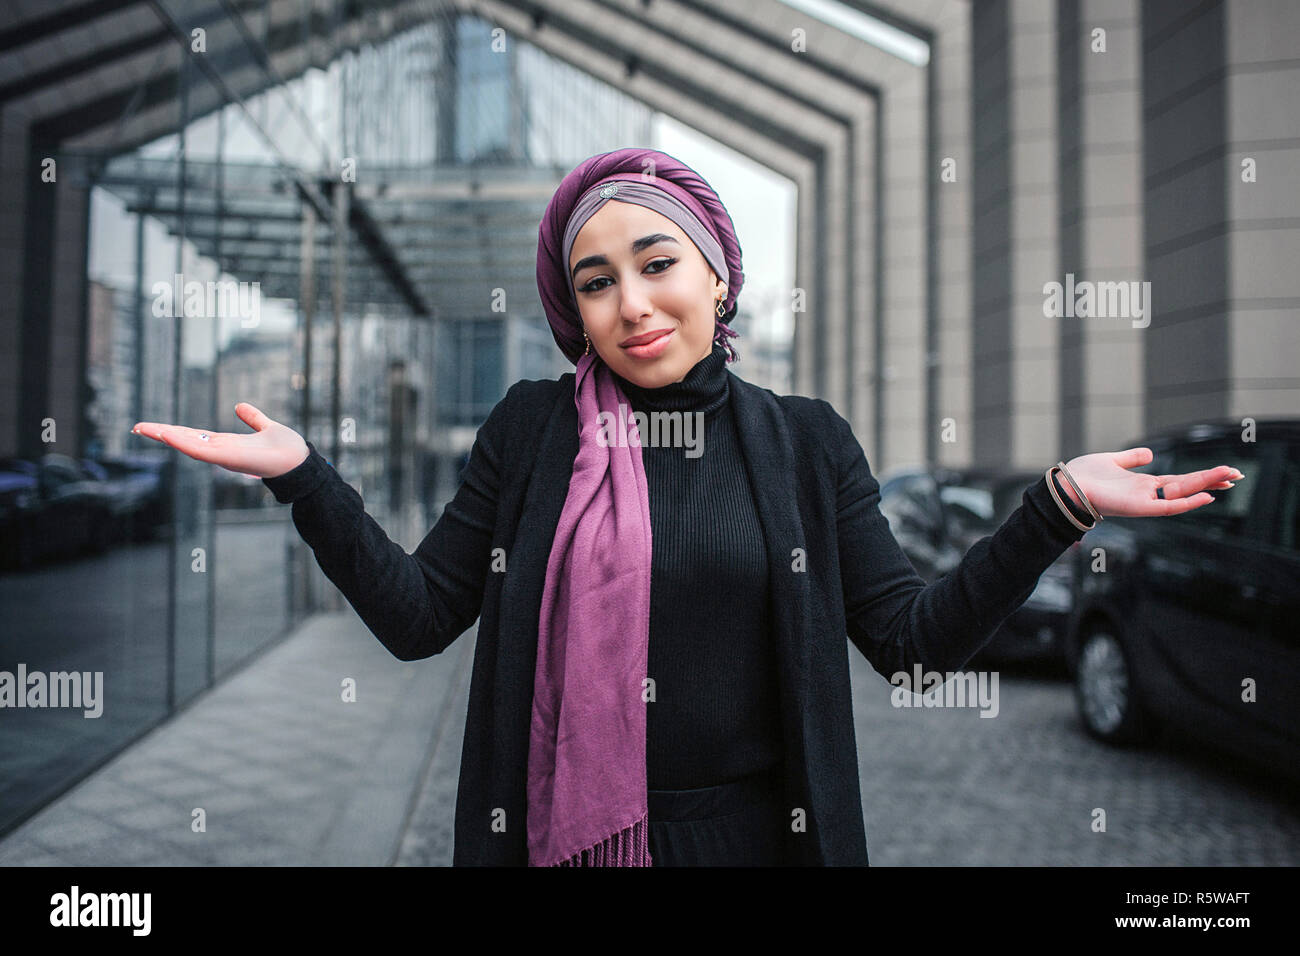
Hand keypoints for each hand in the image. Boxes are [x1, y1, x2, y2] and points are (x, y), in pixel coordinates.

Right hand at [131, 403, 309, 479]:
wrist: (300, 461)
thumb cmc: (286, 449)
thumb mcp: (265, 427)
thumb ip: (253, 418)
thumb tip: (240, 406)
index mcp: (227, 444)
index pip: (195, 436)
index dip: (175, 431)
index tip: (155, 426)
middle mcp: (221, 451)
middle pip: (185, 440)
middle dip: (161, 434)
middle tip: (137, 427)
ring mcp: (223, 456)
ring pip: (187, 445)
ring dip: (166, 437)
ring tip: (144, 428)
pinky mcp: (228, 459)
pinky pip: (201, 451)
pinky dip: (184, 443)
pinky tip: (168, 435)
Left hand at [1060, 447, 1243, 517]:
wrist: (1066, 486)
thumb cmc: (1084, 476)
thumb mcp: (1113, 461)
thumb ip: (1132, 459)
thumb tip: (1150, 453)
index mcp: (1143, 484)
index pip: (1180, 481)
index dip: (1202, 476)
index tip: (1224, 471)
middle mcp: (1148, 494)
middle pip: (1188, 486)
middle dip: (1212, 480)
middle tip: (1239, 475)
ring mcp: (1146, 502)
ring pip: (1183, 493)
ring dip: (1207, 485)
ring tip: (1231, 477)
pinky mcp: (1140, 508)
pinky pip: (1169, 506)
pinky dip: (1188, 502)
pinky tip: (1206, 496)